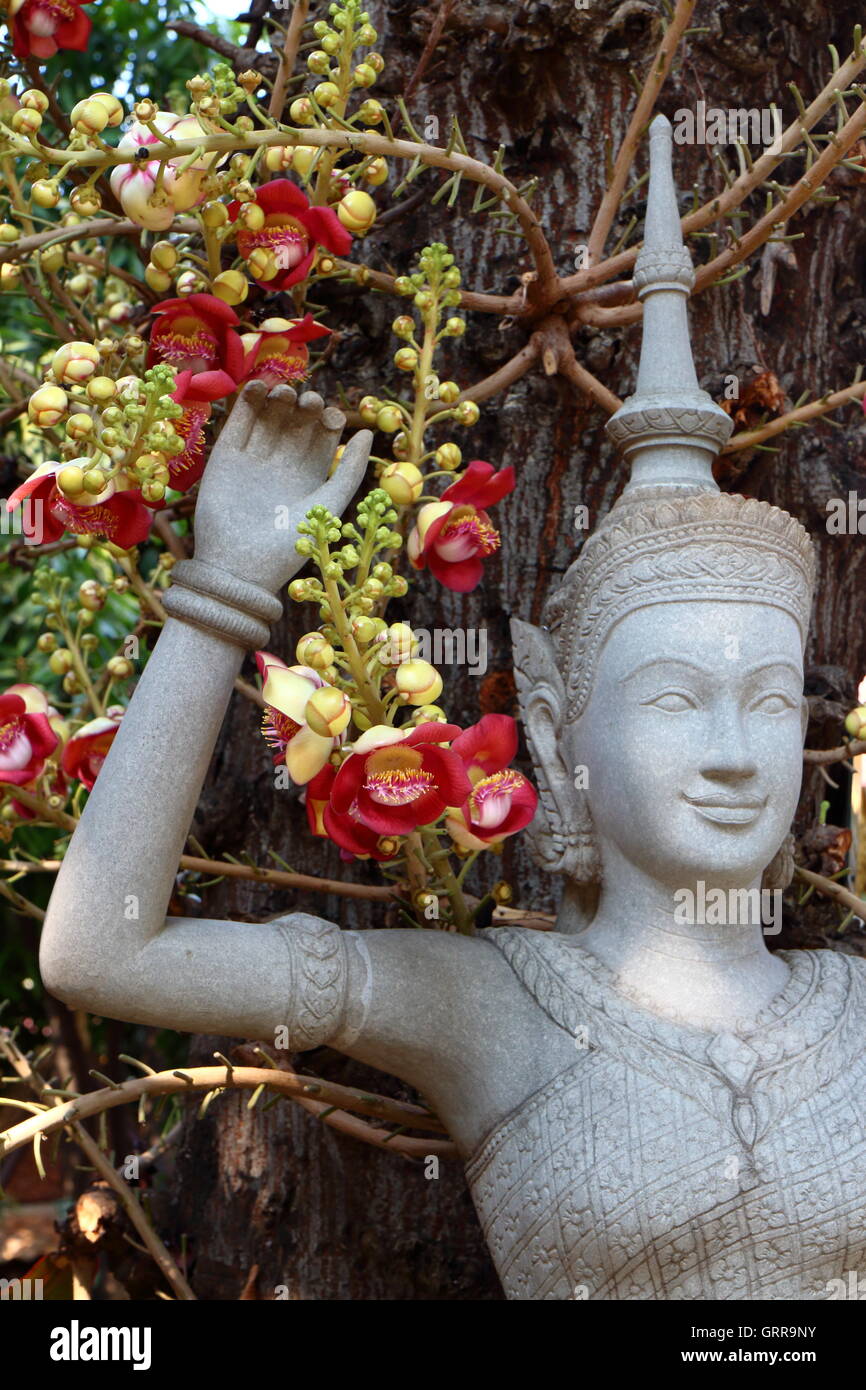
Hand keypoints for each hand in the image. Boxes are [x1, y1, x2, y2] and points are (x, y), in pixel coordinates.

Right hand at [191, 381, 371, 594]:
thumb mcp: (329, 504)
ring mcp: (254, 458)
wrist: (239, 566)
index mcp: (308, 477)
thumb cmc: (288, 543)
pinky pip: (239, 421)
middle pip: (296, 422)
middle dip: (305, 407)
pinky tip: (260, 387)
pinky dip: (248, 401)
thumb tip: (370, 433)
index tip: (332, 417)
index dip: (329, 420)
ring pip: (268, 417)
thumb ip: (351, 470)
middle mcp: (281, 465)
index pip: (322, 437)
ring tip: (285, 393)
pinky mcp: (226, 456)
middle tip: (309, 403)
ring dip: (278, 399)